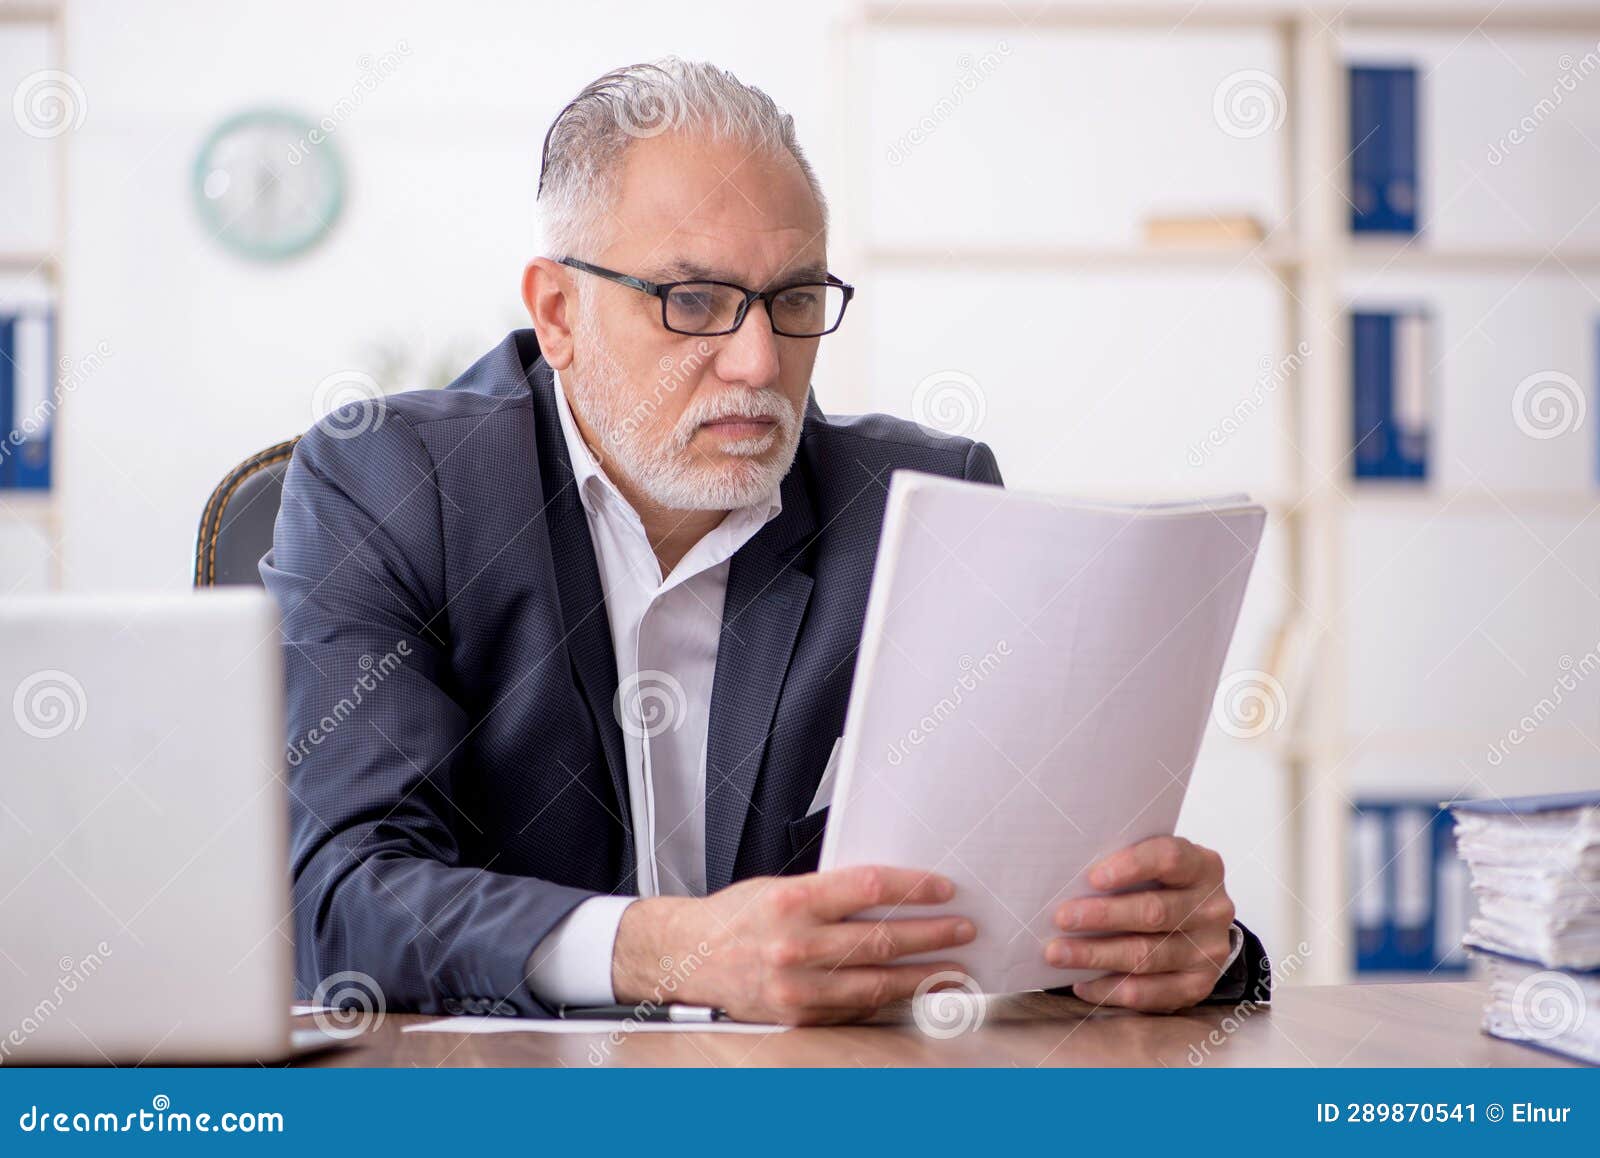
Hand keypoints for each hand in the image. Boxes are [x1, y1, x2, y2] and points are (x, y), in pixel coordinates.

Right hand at [611, 866, 975, 1024]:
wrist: (689, 956)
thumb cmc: (735, 916)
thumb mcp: (780, 887)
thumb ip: (830, 892)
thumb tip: (891, 895)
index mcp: (792, 901)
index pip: (868, 888)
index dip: (913, 887)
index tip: (943, 888)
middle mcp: (796, 945)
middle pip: (882, 938)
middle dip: (932, 934)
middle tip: (963, 929)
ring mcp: (798, 986)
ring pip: (876, 981)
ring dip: (922, 974)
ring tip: (953, 968)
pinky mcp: (799, 1015)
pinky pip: (855, 1008)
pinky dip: (889, 999)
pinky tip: (913, 992)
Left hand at [1047, 836, 1235, 1013]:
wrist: (1195, 928)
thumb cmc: (1160, 887)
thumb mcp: (1153, 866)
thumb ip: (1124, 864)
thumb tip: (1069, 876)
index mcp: (1203, 866)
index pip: (1171, 858)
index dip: (1133, 865)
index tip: (1093, 877)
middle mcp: (1213, 908)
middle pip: (1154, 911)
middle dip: (1103, 915)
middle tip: (1062, 918)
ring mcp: (1209, 950)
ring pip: (1147, 955)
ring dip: (1097, 955)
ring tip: (1058, 953)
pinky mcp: (1198, 985)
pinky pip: (1150, 993)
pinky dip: (1111, 989)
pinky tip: (1082, 983)